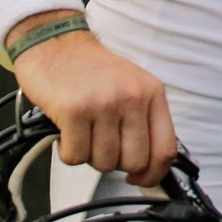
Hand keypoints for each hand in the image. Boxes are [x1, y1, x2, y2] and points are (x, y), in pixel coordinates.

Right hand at [10, 20, 177, 187]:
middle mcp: (131, 97)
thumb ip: (145, 120)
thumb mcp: (132, 86)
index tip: (140, 179)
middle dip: (115, 163)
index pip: (165, 149)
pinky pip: (75, 157)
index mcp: (151, 93)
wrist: (56, 42)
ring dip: (89, 155)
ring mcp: (104, 104)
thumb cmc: (92, 70)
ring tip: (83, 132)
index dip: (153, 174)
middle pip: (134, 162)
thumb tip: (151, 165)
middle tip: (101, 145)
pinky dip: (68, 151)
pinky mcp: (74, 111)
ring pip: (103, 163)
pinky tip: (67, 131)